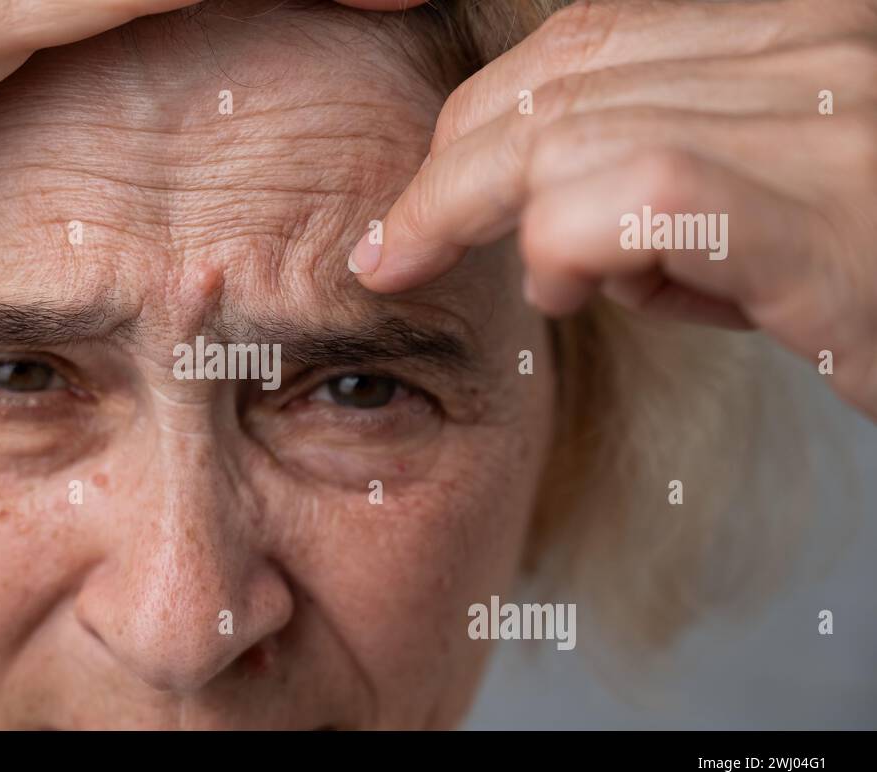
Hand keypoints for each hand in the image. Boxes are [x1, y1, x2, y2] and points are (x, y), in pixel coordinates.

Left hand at [346, 0, 876, 419]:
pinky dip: (572, 251)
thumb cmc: (876, 277)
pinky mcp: (833, 213)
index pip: (583, 41)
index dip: (474, 120)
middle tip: (397, 252)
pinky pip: (642, 197)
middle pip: (559, 82)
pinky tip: (581, 291)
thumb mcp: (770, 201)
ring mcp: (836, 114)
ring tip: (555, 289)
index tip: (411, 203)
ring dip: (510, 222)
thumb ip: (669, 178)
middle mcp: (820, 37)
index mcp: (795, 22)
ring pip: (576, 136)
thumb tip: (549, 223)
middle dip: (448, 176)